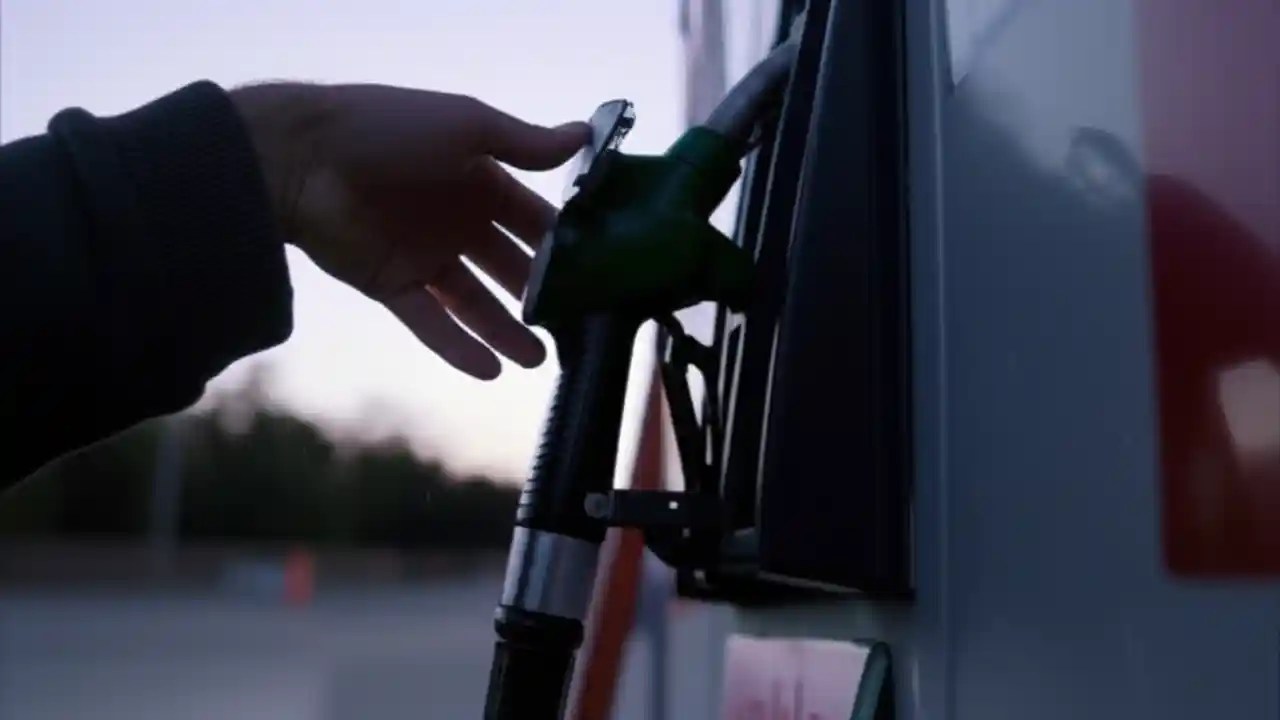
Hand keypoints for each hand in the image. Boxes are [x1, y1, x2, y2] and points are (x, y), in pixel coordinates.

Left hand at [231, 82, 588, 379]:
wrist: (299, 158)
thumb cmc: (388, 129)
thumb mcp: (467, 125)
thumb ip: (525, 142)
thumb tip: (584, 135)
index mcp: (475, 177)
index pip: (529, 217)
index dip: (562, 242)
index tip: (600, 270)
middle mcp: (454, 218)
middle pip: (507, 264)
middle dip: (541, 292)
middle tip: (578, 322)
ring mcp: (422, 254)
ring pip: (474, 300)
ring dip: (506, 330)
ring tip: (540, 359)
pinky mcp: (390, 285)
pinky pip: (431, 322)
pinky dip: (459, 347)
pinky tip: (491, 371)